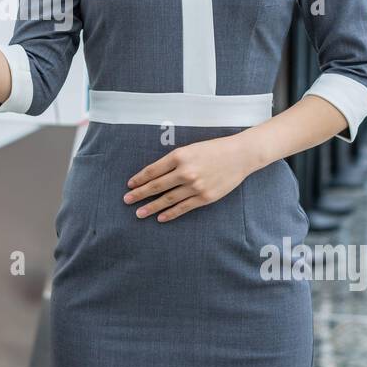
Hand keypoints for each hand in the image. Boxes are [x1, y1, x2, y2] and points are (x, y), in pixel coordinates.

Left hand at [124, 136, 255, 222]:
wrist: (240, 155)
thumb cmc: (214, 149)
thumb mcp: (190, 149)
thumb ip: (174, 161)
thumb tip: (155, 175)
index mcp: (179, 156)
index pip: (153, 170)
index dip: (140, 179)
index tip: (130, 185)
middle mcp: (185, 172)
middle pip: (157, 186)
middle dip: (140, 194)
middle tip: (127, 200)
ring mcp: (195, 186)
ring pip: (167, 199)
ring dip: (151, 207)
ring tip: (139, 213)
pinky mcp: (205, 197)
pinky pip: (183, 208)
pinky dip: (170, 214)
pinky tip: (160, 217)